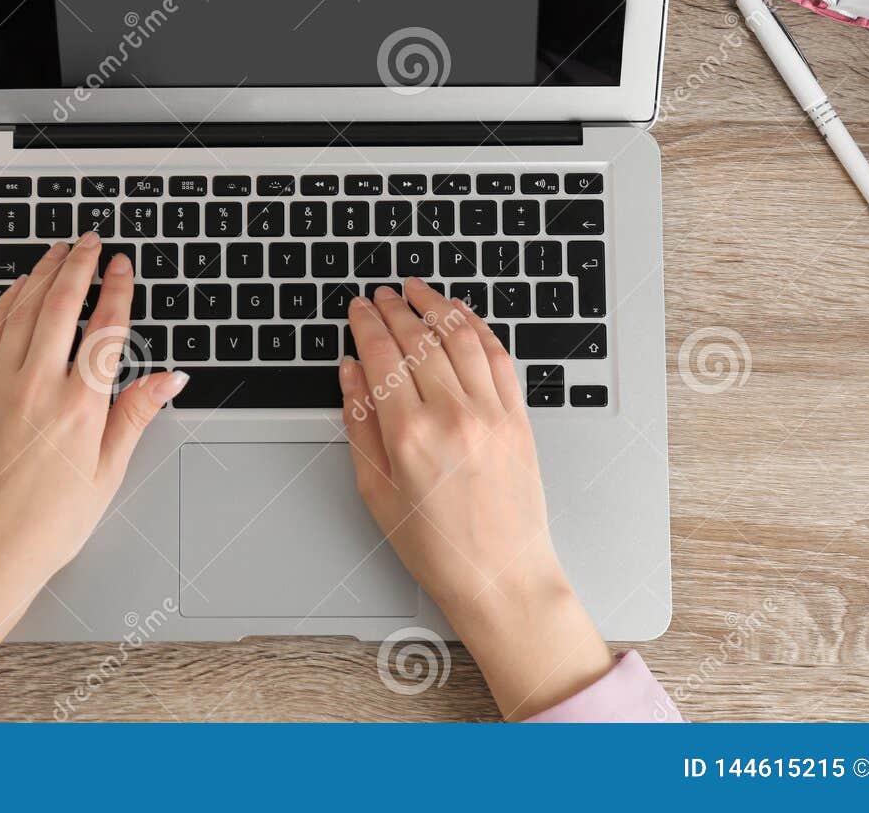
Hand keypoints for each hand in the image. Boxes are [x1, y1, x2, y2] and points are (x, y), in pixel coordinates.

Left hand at [0, 233, 186, 681]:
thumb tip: (167, 378)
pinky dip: (5, 304)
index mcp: (80, 407)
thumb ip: (136, 415)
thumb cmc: (45, 526)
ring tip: (56, 253)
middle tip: (91, 241)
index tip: (124, 266)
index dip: (118, 289)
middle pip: (61, 304)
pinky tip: (15, 292)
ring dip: (41, 274)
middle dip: (79, 265)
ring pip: (22, 310)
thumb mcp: (108, 474)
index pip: (106, 329)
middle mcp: (37, 387)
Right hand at [339, 278, 612, 719]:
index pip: (382, 356)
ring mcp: (491, 413)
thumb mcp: (376, 490)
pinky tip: (460, 315)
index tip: (357, 308)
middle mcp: (452, 416)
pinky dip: (476, 327)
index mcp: (409, 435)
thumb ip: (359, 424)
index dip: (366, 324)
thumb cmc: (437, 547)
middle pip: (418, 339)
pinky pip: (497, 356)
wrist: (500, 577)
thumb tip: (350, 373)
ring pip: (460, 336)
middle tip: (381, 295)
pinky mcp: (519, 418)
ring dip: (435, 305)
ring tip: (417, 290)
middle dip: (395, 309)